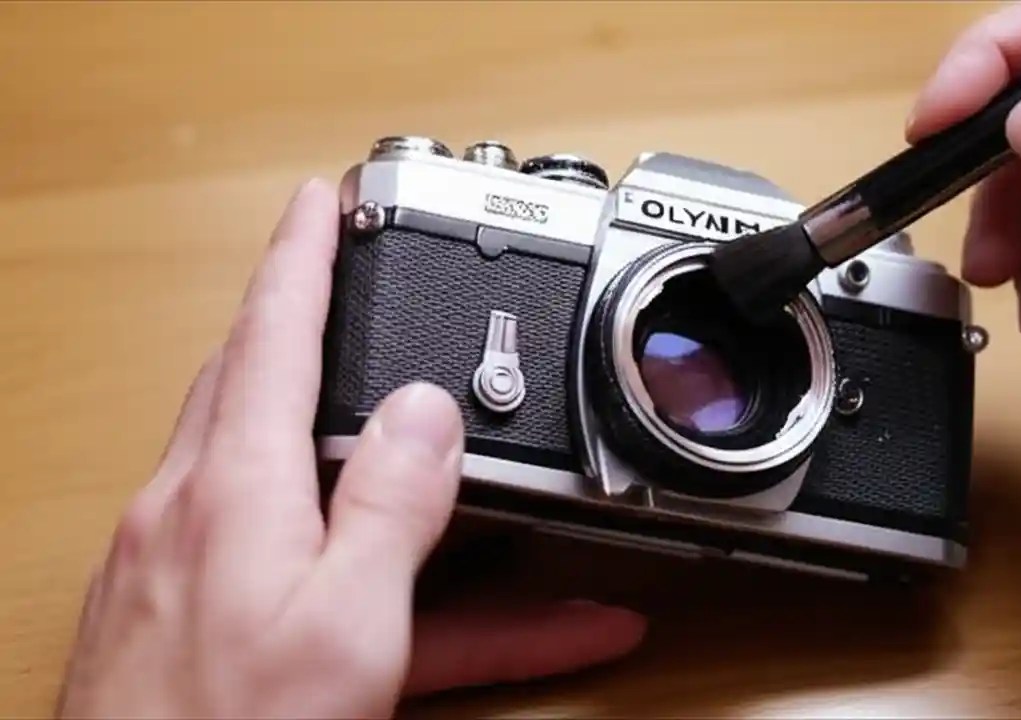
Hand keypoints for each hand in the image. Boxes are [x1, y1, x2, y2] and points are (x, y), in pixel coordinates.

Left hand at [56, 180, 646, 717]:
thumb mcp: (347, 624)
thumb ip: (389, 507)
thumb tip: (424, 409)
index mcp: (231, 490)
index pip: (269, 336)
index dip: (299, 258)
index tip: (319, 201)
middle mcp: (188, 511)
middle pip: (250, 384)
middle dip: (298, 328)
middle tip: (340, 291)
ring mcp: (175, 564)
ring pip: (261, 461)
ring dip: (322, 432)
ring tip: (392, 433)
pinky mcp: (180, 613)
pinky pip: (265, 543)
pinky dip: (333, 539)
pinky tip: (400, 581)